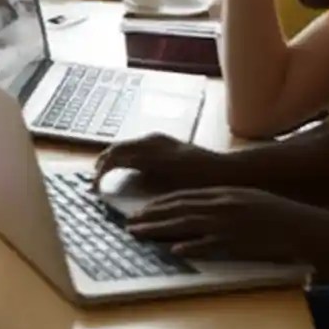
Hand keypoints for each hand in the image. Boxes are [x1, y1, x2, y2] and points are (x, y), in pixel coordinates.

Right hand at [94, 133, 230, 189]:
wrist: (233, 171)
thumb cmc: (205, 183)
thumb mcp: (172, 187)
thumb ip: (143, 183)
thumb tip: (120, 187)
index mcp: (150, 151)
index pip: (113, 158)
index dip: (100, 174)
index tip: (95, 189)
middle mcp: (152, 141)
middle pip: (116, 149)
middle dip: (103, 164)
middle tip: (95, 182)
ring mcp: (159, 140)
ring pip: (126, 146)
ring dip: (114, 159)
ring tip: (108, 175)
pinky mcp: (166, 142)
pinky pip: (137, 146)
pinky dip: (127, 156)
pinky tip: (129, 169)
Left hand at [126, 186, 328, 260]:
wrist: (302, 225)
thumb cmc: (275, 214)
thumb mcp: (243, 199)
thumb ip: (219, 202)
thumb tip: (196, 208)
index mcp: (222, 193)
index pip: (182, 197)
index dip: (159, 204)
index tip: (141, 210)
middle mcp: (221, 205)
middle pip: (178, 209)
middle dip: (150, 215)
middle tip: (129, 222)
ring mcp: (228, 223)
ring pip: (185, 224)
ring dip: (158, 229)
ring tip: (138, 233)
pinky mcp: (238, 242)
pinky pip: (210, 246)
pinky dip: (192, 247)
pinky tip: (174, 250)